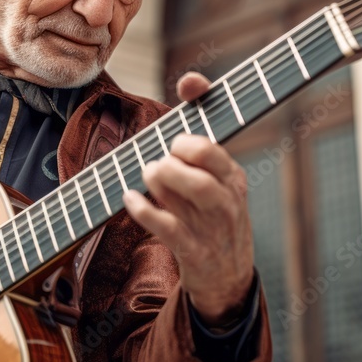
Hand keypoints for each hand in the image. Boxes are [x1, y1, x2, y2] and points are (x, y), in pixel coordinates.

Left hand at [123, 72, 253, 326]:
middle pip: (209, 158)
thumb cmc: (209, 218)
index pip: (219, 134)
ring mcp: (213, 224)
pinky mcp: (195, 251)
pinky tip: (129, 198)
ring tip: (149, 173)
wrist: (227, 280)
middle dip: (178, 149)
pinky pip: (169, 226)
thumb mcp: (210, 181)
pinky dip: (144, 210)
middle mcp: (228, 196)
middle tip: (161, 156)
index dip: (204, 104)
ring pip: (197, 189)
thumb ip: (195, 138)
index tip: (186, 85)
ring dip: (164, 175)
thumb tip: (189, 81)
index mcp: (232, 176)